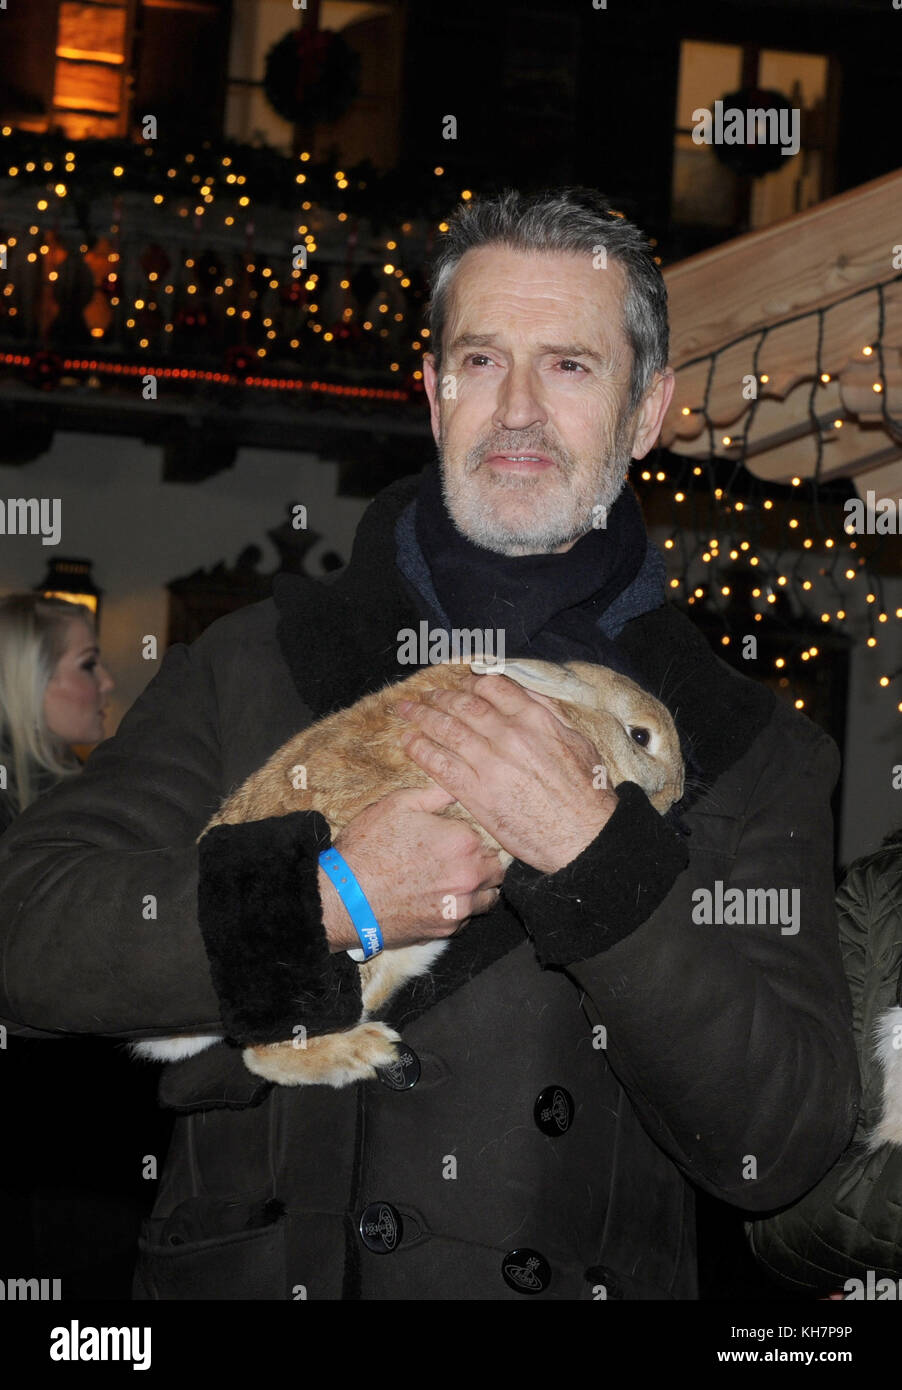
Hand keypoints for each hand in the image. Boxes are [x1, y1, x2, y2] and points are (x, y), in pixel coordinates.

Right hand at [318, 783, 503, 952]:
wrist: (344, 898)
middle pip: (496, 870)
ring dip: (478, 888)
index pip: (490, 839)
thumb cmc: (368, 848)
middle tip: (460, 859)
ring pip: (487, 897)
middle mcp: (469, 876)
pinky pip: (466, 919)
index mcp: (463, 842)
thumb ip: (436, 794)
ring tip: (454, 881)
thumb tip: (458, 788)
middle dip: (483, 863)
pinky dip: (459, 909)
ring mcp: (459, 907)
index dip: (475, 837)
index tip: (461, 838)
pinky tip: (438, 899)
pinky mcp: (445, 930)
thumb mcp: (398, 804)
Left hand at [395, 671, 617, 873]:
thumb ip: (549, 713)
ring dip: (422, 717)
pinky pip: (440, 765)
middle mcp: (508, 735)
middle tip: (426, 695)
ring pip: (447, 730)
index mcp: (534, 719)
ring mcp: (490, 763)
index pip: (493, 687)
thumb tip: (525, 694)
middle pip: (463, 705)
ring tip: (407, 711)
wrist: (584, 835)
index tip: (461, 684)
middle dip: (440, 697)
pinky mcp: (476, 793)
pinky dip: (421, 750)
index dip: (471, 683)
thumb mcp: (577, 740)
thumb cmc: (586, 791)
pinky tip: (409, 742)